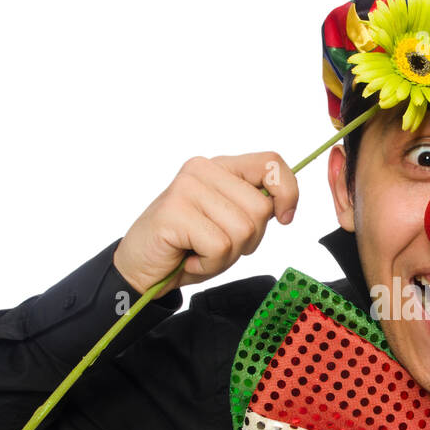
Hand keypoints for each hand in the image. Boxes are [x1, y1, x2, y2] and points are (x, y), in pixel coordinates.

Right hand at [113, 153, 297, 298]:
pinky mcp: (175, 211)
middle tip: (218, 245)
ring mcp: (187, 188)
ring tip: (201, 251)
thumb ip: (254, 208)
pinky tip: (189, 258)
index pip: (271, 162)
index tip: (285, 218)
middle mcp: (203, 170)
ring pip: (243, 230)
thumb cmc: (188, 246)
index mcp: (221, 168)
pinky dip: (209, 263)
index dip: (288, 192)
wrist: (141, 267)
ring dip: (227, 255)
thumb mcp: (231, 224)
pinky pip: (220, 247)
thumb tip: (283, 206)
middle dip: (249, 240)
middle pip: (260, 208)